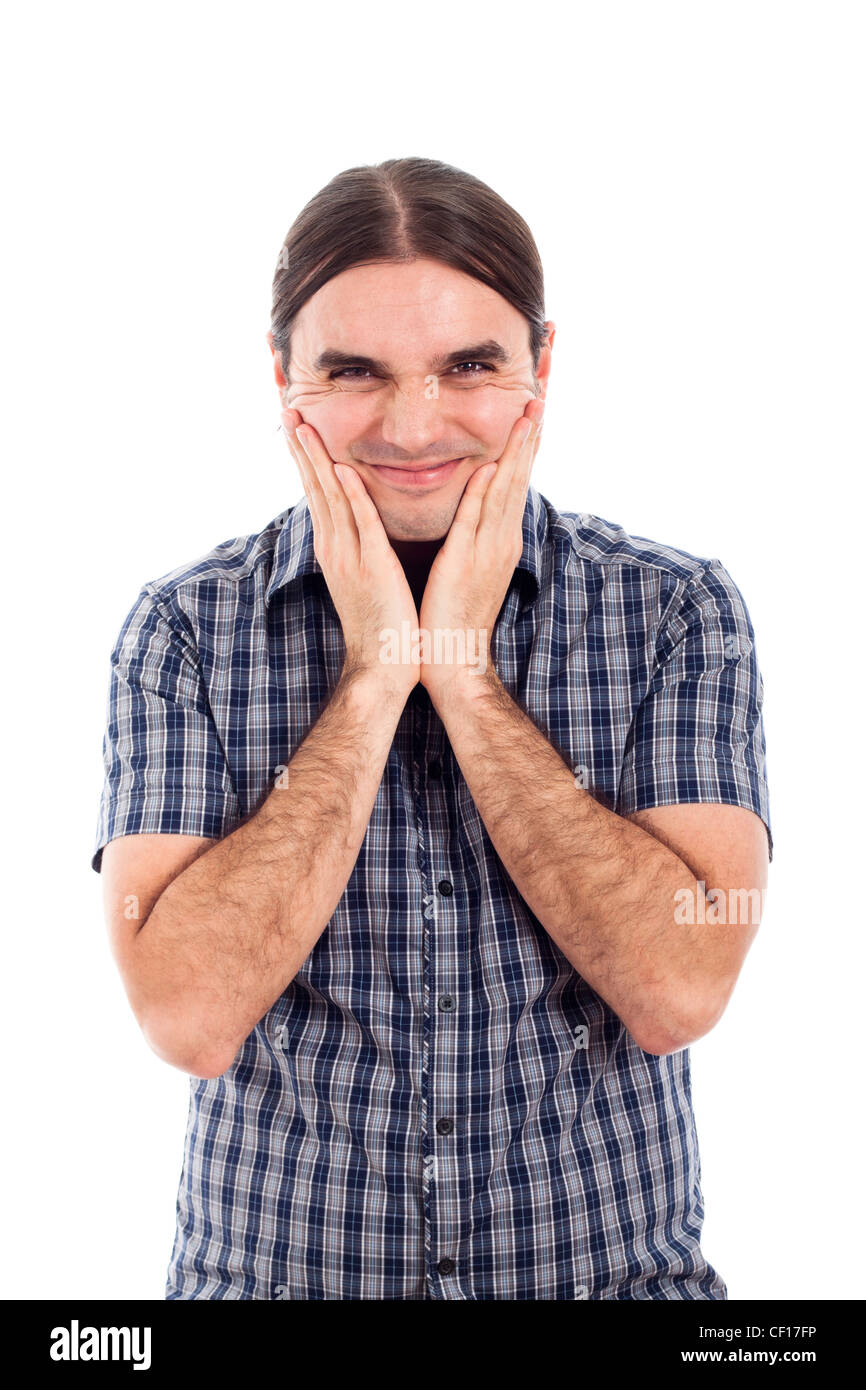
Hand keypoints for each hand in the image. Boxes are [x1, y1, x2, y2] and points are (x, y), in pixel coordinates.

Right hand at [281, 408, 420, 699]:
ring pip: (331, 499)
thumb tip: (358, 526)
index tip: (297, 426)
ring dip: (317, 460)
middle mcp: (335, 548)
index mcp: (335, 548)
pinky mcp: (372, 569)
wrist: (382, 668)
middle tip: (288, 409)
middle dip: (301, 448)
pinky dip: (351, 497)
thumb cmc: (382, 625)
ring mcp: (350, 558)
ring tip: (304, 426)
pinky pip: (361, 526)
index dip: (306, 458)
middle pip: (315, 488)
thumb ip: (360, 548)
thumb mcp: (365, 578)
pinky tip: (342, 470)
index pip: (318, 493)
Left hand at [418, 399, 543, 698]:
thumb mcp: (471, 565)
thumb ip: (476, 533)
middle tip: (541, 397)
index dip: (525, 446)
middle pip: (519, 478)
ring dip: (515, 452)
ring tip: (526, 417)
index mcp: (502, 539)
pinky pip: (475, 521)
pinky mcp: (465, 564)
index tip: (533, 411)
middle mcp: (502, 540)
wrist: (453, 658)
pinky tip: (488, 466)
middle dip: (530, 437)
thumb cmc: (455, 614)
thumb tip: (476, 503)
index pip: (516, 482)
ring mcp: (488, 551)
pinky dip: (482, 492)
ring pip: (504, 492)